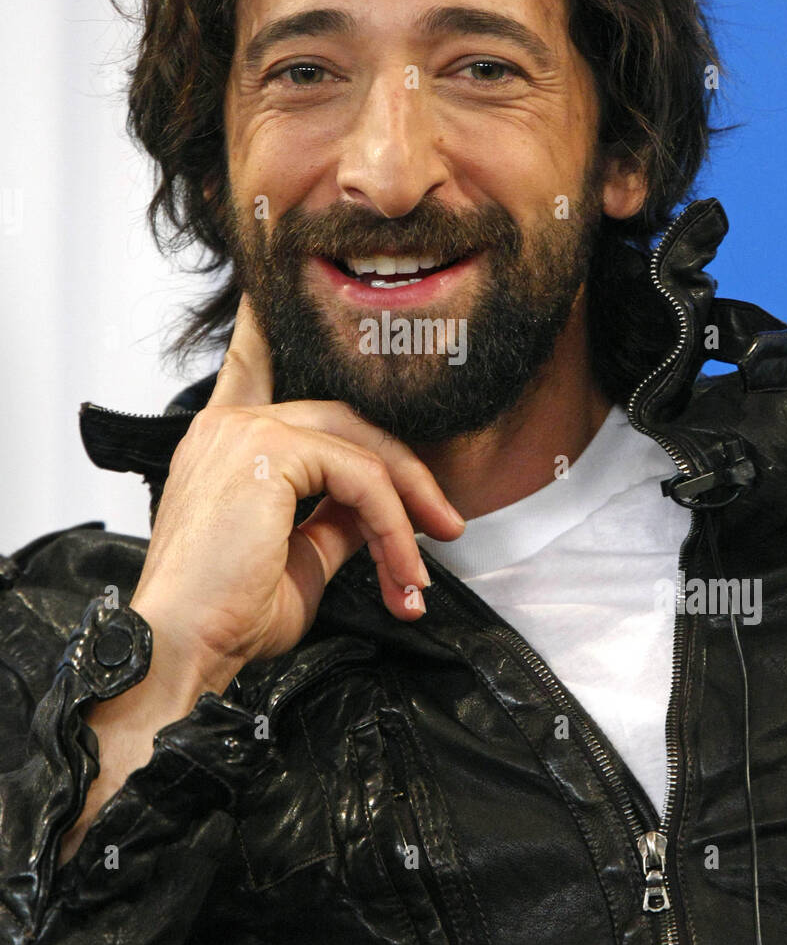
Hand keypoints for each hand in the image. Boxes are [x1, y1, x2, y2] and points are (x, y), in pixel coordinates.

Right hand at [130, 294, 464, 673]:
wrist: (185, 648)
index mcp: (223, 444)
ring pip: (362, 449)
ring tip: (420, 572)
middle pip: (345, 420)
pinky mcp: (271, 449)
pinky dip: (393, 526)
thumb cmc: (225, 616)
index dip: (264, 332)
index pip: (251, 369)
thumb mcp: (297, 560)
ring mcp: (247, 430)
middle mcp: (229, 425)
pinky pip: (361, 478)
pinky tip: (401, 570)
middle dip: (403, 474)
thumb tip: (378, 512)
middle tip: (443, 525)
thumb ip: (335, 522)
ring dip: (407, 512)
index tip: (268, 296)